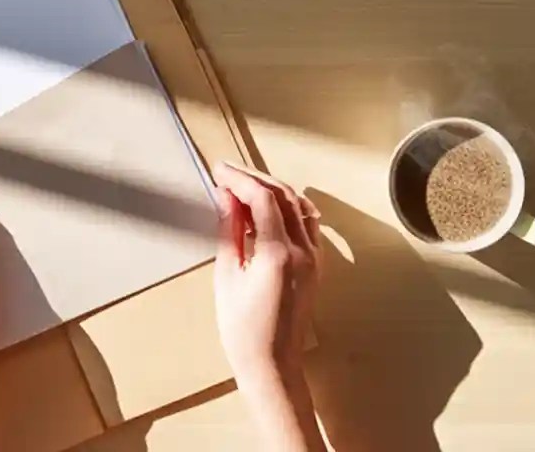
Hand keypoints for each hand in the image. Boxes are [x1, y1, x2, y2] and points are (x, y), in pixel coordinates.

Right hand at [213, 161, 325, 450]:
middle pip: (283, 196)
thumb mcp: (227, 277)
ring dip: (271, 190)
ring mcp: (313, 258)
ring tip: (242, 188)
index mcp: (278, 254)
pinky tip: (266, 209)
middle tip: (227, 173)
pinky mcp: (315, 265)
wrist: (272, 364)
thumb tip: (226, 197)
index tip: (219, 170)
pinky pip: (306, 224)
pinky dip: (286, 208)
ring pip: (297, 206)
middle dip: (254, 179)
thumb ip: (229, 232)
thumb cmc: (243, 330)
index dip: (240, 179)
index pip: (262, 199)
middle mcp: (302, 251)